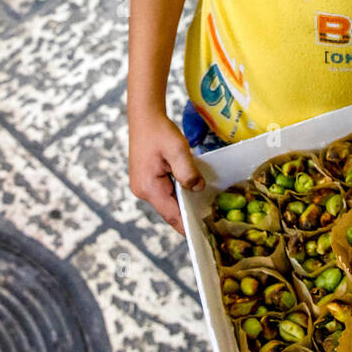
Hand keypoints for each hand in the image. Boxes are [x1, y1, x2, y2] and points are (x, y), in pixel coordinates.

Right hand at [128, 110, 204, 235]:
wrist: (144, 117)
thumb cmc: (159, 131)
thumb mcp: (178, 150)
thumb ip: (187, 172)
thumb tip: (197, 189)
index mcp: (149, 188)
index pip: (172, 215)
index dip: (187, 225)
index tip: (203, 234)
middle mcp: (142, 191)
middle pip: (169, 210)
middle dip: (187, 214)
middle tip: (209, 220)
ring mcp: (142, 187)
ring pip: (167, 202)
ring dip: (182, 202)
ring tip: (202, 207)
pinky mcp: (145, 181)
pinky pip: (164, 193)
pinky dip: (176, 194)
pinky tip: (189, 190)